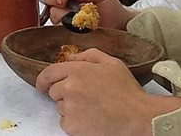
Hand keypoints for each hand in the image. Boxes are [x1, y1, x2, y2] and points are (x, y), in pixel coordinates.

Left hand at [37, 48, 180, 135]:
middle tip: (85, 97)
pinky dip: (73, 122)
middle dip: (64, 93)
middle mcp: (69, 88)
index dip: (44, 79)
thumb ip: (89, 55)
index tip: (42, 84)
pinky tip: (90, 118)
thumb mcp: (112, 63)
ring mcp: (70, 108)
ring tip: (92, 108)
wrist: (138, 117)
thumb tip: (72, 57)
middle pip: (53, 91)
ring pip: (60, 107)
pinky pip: (64, 122)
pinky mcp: (72, 125)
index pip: (49, 73)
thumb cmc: (127, 91)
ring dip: (70, 108)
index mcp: (77, 70)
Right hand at [40, 0, 135, 30]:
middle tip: (73, 14)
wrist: (123, 26)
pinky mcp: (71, 42)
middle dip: (60, 11)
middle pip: (51, 11)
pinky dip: (68, 36)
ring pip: (55, 25)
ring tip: (82, 26)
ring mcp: (67, 28)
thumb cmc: (112, 8)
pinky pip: (62, 39)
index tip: (63, 0)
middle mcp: (64, 13)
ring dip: (66, 24)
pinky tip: (79, 35)